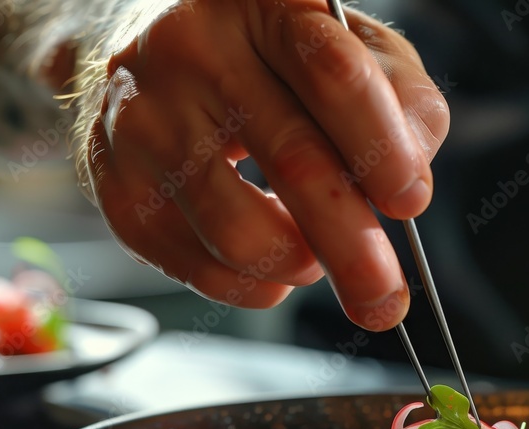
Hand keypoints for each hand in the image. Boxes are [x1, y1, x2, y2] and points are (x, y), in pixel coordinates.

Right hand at [83, 0, 448, 329]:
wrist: (147, 50)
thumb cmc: (271, 57)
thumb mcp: (352, 49)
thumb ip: (402, 102)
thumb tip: (412, 183)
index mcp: (265, 5)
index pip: (333, 74)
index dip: (379, 146)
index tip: (410, 201)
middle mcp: (194, 51)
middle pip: (293, 161)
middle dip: (353, 248)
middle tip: (385, 299)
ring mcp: (144, 118)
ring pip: (238, 231)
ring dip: (298, 265)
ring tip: (315, 254)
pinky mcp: (116, 183)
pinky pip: (198, 267)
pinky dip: (252, 285)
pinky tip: (270, 258)